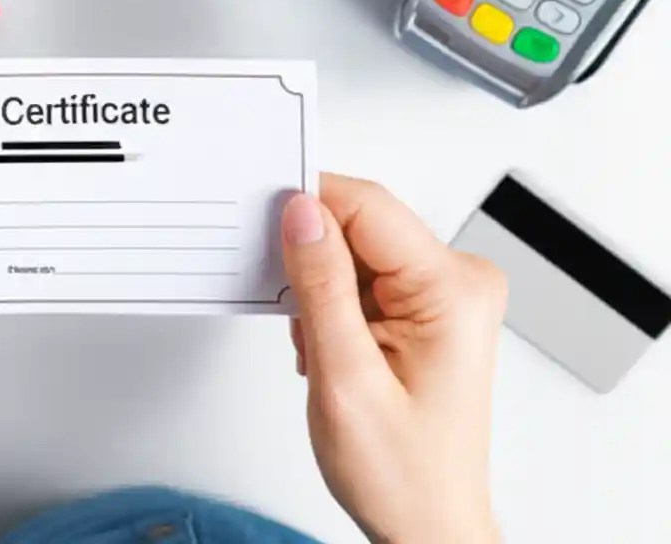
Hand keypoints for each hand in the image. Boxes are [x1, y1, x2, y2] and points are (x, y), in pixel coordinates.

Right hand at [282, 174, 505, 543]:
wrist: (427, 523)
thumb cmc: (402, 473)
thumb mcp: (344, 378)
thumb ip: (320, 286)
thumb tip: (300, 213)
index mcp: (453, 290)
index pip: (367, 207)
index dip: (306, 205)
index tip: (258, 220)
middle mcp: (460, 282)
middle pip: (361, 225)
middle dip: (312, 263)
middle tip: (293, 318)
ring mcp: (446, 295)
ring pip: (355, 253)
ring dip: (321, 293)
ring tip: (320, 350)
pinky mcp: (428, 309)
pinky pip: (363, 279)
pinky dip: (333, 308)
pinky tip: (332, 351)